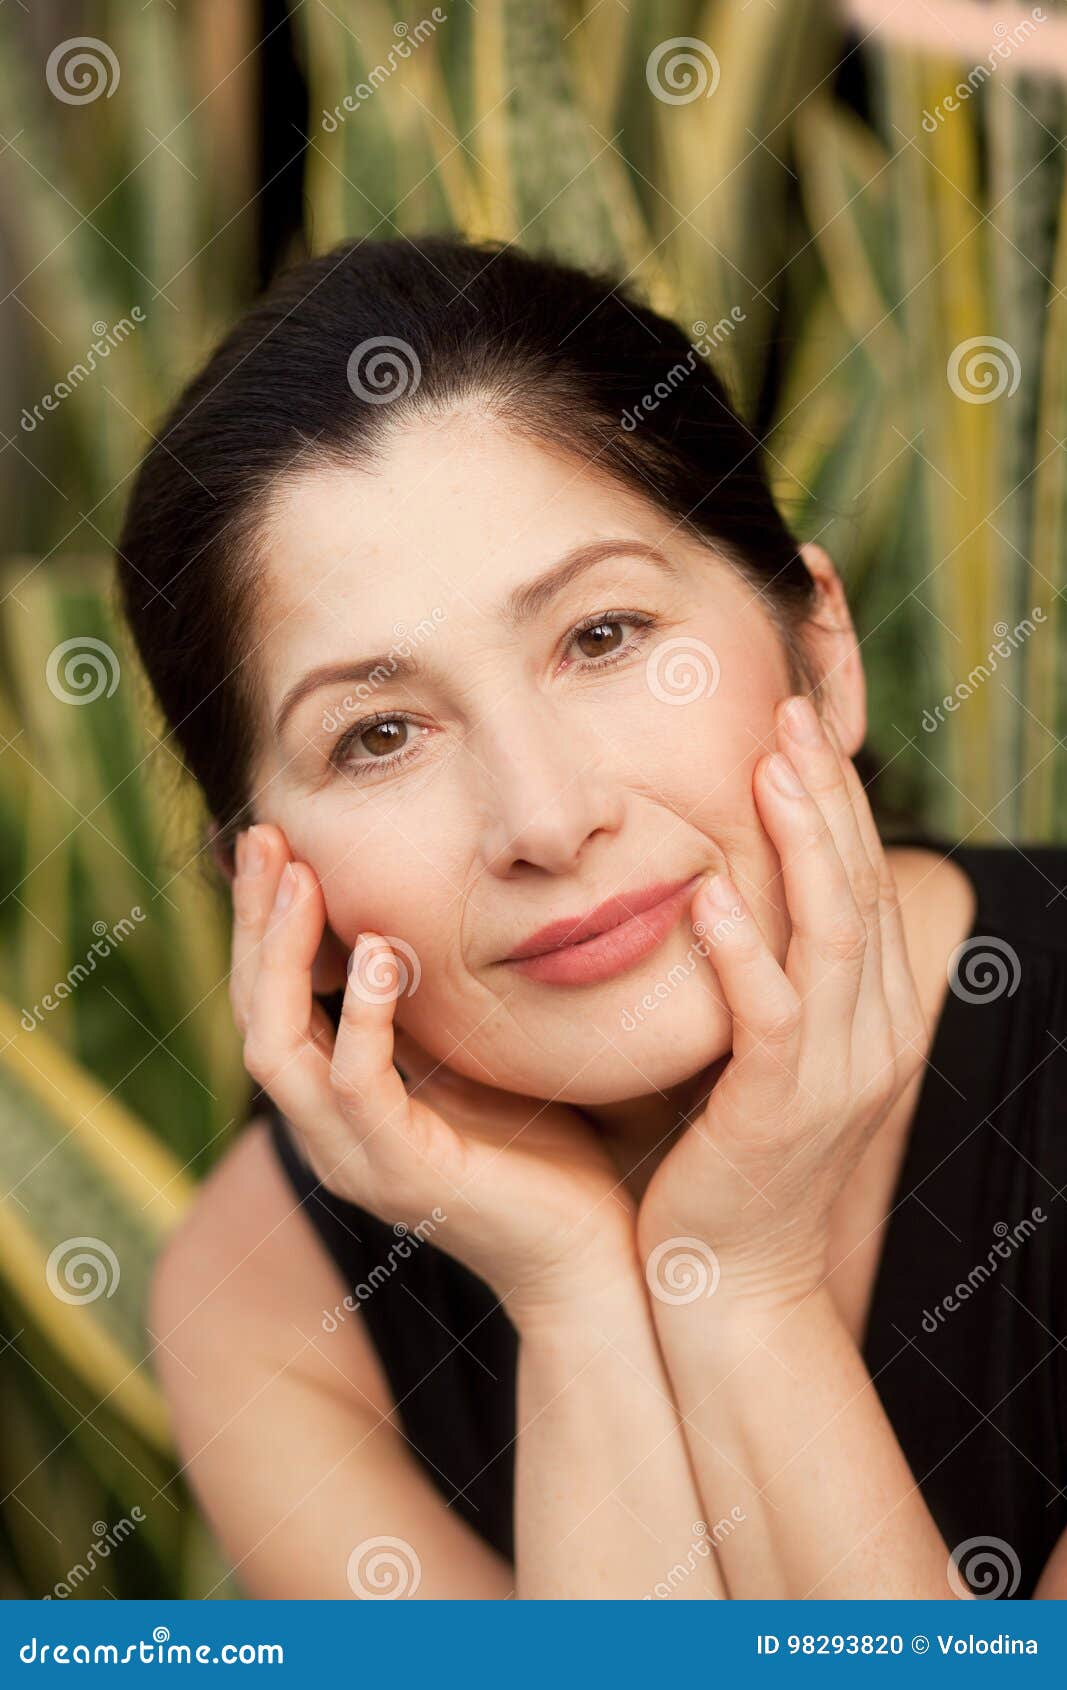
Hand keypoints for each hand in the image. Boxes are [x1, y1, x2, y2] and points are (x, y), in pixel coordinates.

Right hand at [229, 824, 637, 1328]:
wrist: (594, 1257)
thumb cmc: (546, 1154)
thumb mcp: (473, 1062)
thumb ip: (431, 1012)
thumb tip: (420, 926)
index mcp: (340, 1105)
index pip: (271, 1004)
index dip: (264, 925)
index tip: (279, 842)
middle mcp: (329, 1132)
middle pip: (253, 1016)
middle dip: (256, 924)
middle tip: (268, 838)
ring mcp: (357, 1157)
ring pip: (277, 1048)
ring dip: (284, 958)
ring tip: (304, 879)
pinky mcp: (403, 1173)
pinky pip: (357, 1085)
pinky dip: (362, 1016)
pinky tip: (383, 954)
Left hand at [637, 696, 928, 1309]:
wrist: (734, 1287)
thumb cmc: (726, 1164)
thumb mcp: (760, 1057)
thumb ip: (756, 978)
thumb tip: (708, 893)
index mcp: (872, 1013)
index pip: (858, 879)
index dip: (833, 796)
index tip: (792, 721)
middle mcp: (873, 1033)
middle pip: (856, 884)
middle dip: (826, 791)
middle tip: (790, 706)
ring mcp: (837, 1072)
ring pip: (832, 933)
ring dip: (802, 843)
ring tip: (769, 765)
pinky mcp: (781, 1110)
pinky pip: (772, 1015)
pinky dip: (746, 951)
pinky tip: (713, 895)